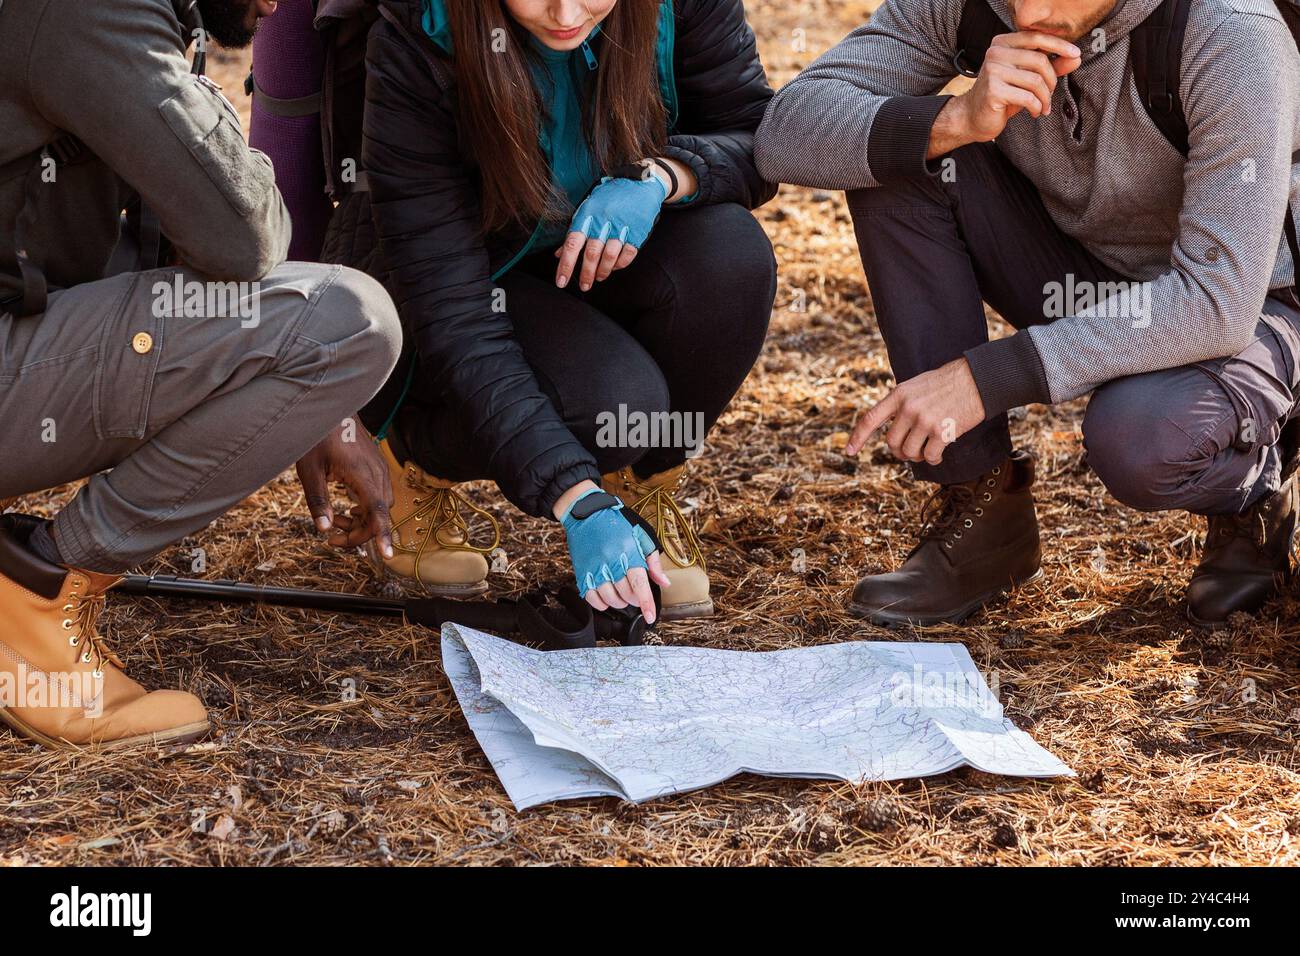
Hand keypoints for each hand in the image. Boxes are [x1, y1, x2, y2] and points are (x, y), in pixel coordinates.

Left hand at [295, 419, 393, 558]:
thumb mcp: (309, 470)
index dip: (382, 535)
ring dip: (361, 520)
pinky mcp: (377, 468)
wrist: (330, 408)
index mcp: (362, 474)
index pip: (377, 512)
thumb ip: (318, 501)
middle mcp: (377, 473)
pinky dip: (365, 508)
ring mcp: (380, 469)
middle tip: (332, 537)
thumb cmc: (317, 436)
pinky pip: (378, 496)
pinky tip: (346, 506)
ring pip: (379, 507)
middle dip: (359, 532)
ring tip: (336, 520)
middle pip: (378, 515)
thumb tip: (324, 529)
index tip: (387, 555)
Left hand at [555, 173, 666, 291]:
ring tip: (598, 278)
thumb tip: (558, 253)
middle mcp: (603, 221)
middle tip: (584, 286)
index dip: (566, 265)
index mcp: (587, 215)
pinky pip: (627, 255)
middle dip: (586, 274)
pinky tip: (614, 268)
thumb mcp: (588, 207)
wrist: (640, 182)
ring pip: (609, 256)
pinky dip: (620, 265)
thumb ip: (574, 231)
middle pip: (591, 254)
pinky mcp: (637, 231)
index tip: (561, 282)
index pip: (572, 243)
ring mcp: (621, 226)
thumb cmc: (610, 196)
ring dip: (602, 272)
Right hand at [558, 486, 671, 623]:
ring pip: (609, 598)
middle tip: (636, 594)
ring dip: (619, 602)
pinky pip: (591, 597)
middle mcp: (611, 563)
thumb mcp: (642, 536)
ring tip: (623, 595)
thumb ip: (653, 562)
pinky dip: (601, 603)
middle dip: (635, 600)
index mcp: (628, 553)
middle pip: (625, 594)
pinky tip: (607, 598)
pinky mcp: (582, 572)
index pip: (639, 585)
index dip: (646, 603)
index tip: (650, 617)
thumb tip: (664, 582)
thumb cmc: (617, 523)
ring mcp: (595, 568)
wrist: (587, 512)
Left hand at [845, 358, 985, 465]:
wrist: (976, 379)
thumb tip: (892, 429)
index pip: (870, 419)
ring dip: (918, 456)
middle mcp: (908, 408)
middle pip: (891, 443)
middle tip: (911, 450)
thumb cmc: (946, 383)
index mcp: (899, 395)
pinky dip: (933, 459)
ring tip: (928, 448)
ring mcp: (924, 420)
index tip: (849, 451)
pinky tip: (939, 453)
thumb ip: (900, 404)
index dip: (857, 437)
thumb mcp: (915, 385)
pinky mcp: (942, 432)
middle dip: (899, 451)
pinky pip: (930, 457)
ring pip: (909, 453)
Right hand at [929, 32, 1080, 156]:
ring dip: (1045, 97)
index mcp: (1002, 43)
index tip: (1075, 54)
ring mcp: (992, 71)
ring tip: (1043, 106)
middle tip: (1050, 94)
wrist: (972, 117)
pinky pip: (1027, 97)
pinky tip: (1035, 112)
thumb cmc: (1001, 96)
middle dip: (1051, 80)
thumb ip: (1050, 66)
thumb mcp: (1027, 78)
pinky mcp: (993, 91)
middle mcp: (995, 53)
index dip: (1059, 45)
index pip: (1036, 38)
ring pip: (1035, 81)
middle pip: (1039, 60)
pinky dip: (1037, 107)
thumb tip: (1075, 58)